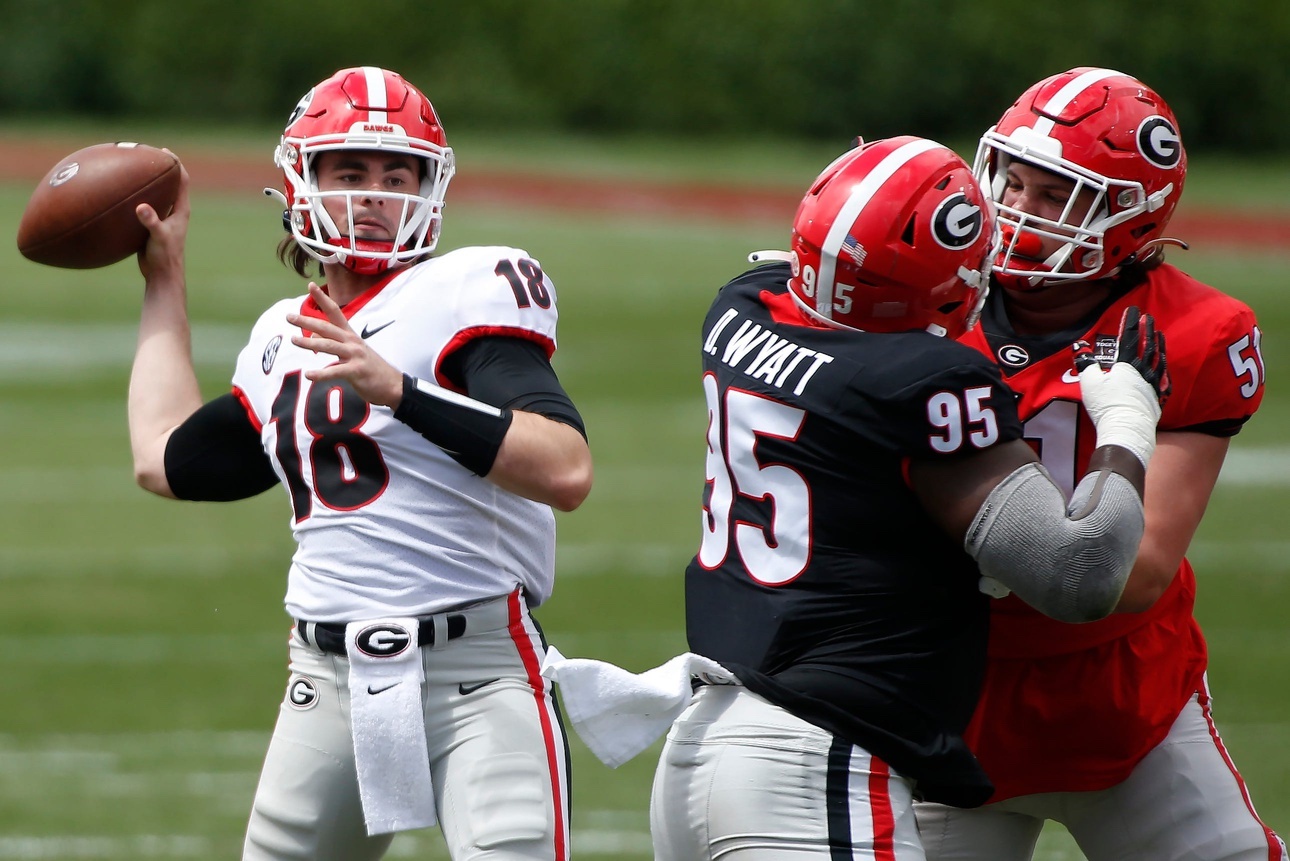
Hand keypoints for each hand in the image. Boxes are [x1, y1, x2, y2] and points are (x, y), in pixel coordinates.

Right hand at [135, 156, 190, 284]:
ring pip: (155, 195)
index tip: (165, 152)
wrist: (161, 275)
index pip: (182, 181)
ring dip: (145, 183)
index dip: (176, 165)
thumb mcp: (158, 237)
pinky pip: (142, 207)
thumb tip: (141, 207)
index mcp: (181, 210)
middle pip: (169, 184)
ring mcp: (162, 218)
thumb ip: (151, 221)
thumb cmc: (165, 257)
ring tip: (130, 169)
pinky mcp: (151, 226)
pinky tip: (119, 195)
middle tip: (144, 154)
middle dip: (159, 169)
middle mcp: (173, 211)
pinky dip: (134, 198)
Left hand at [287, 283, 403, 406]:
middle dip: (307, 321)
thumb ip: (332, 343)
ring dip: (309, 343)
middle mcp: (352, 341)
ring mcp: (355, 355)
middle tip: (289, 316)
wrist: (392, 385)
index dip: (323, 299)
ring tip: (293, 340)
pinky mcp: (357, 371)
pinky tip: (309, 375)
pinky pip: (336, 371)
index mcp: (350, 335)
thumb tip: (312, 338)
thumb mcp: (351, 351)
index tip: (310, 285)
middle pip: (327, 328)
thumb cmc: (369, 367)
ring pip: (329, 346)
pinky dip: (321, 374)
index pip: (335, 312)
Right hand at [1074, 306, 1166, 466]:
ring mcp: (1153, 385)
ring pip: (1158, 360)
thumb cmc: (1106, 405)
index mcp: (1127, 365)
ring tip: (1159, 336)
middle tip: (1148, 317)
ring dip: (1159, 346)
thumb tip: (1079, 346)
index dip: (1130, 323)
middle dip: (1147, 330)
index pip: (1129, 338)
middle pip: (1147, 346)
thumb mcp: (1090, 382)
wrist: (1126, 429)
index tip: (1133, 310)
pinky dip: (1164, 369)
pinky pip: (1164, 379)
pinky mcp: (1157, 398)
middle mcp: (1143, 371)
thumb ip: (1086, 363)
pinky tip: (1164, 367)